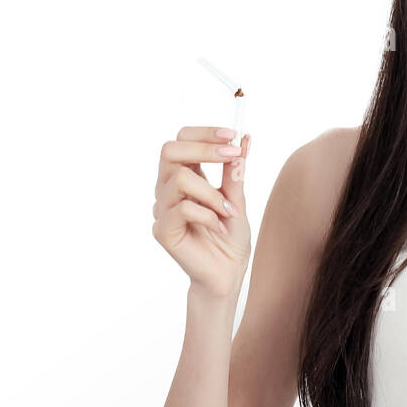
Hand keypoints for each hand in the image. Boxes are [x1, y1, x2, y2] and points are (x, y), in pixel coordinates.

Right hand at [152, 127, 251, 297]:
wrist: (228, 273)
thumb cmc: (230, 237)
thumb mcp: (237, 199)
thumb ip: (235, 172)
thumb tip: (243, 139)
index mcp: (185, 177)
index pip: (182, 141)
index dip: (204, 133)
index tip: (233, 134)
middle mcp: (168, 189)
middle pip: (170, 151)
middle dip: (204, 148)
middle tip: (233, 156)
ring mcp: (162, 209)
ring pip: (180, 179)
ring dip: (213, 193)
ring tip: (230, 211)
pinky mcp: (163, 230)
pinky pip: (183, 209)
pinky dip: (209, 215)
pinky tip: (220, 227)